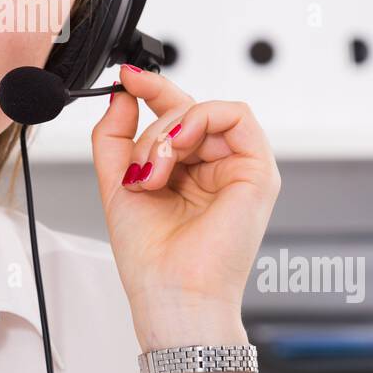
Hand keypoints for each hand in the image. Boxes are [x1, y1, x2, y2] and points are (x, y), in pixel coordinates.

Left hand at [90, 64, 280, 343]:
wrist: (171, 293)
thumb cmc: (151, 257)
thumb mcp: (118, 182)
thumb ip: (114, 135)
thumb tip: (124, 94)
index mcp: (187, 171)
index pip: (175, 114)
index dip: (151, 89)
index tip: (126, 78)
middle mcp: (215, 167)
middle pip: (187, 110)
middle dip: (154, 128)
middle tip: (142, 164)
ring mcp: (238, 168)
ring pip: (206, 110)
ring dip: (171, 133)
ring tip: (157, 171)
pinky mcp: (259, 170)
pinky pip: (236, 114)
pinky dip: (200, 121)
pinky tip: (178, 150)